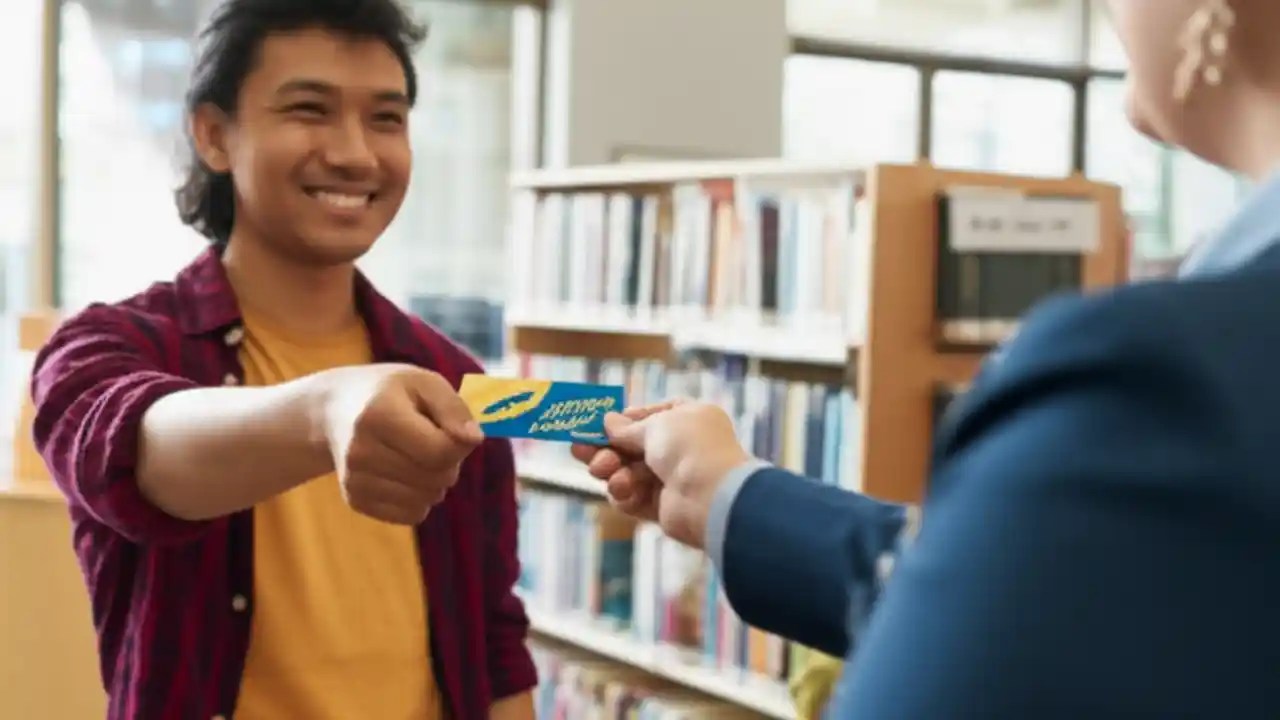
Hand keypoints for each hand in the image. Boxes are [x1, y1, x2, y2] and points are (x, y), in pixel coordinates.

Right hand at [318, 364, 482, 524]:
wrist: (335, 410)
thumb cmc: (390, 393)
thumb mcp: (424, 382)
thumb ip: (454, 408)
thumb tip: (474, 439)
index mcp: (379, 415)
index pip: (440, 452)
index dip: (461, 445)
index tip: (454, 430)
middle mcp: (361, 451)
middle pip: (436, 479)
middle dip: (449, 463)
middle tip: (432, 439)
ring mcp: (354, 479)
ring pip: (426, 501)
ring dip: (435, 482)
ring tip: (417, 455)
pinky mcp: (355, 500)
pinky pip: (411, 515)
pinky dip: (419, 498)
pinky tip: (405, 473)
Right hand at [573, 401, 751, 547]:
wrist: (712, 496)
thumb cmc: (689, 448)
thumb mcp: (655, 425)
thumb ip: (627, 428)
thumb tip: (607, 421)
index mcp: (690, 418)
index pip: (652, 415)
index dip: (625, 420)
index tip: (598, 423)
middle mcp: (684, 448)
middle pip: (634, 447)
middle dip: (606, 448)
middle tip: (578, 450)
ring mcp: (674, 479)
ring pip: (629, 472)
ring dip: (611, 470)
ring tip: (600, 470)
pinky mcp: (664, 508)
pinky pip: (634, 497)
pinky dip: (624, 493)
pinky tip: (622, 490)